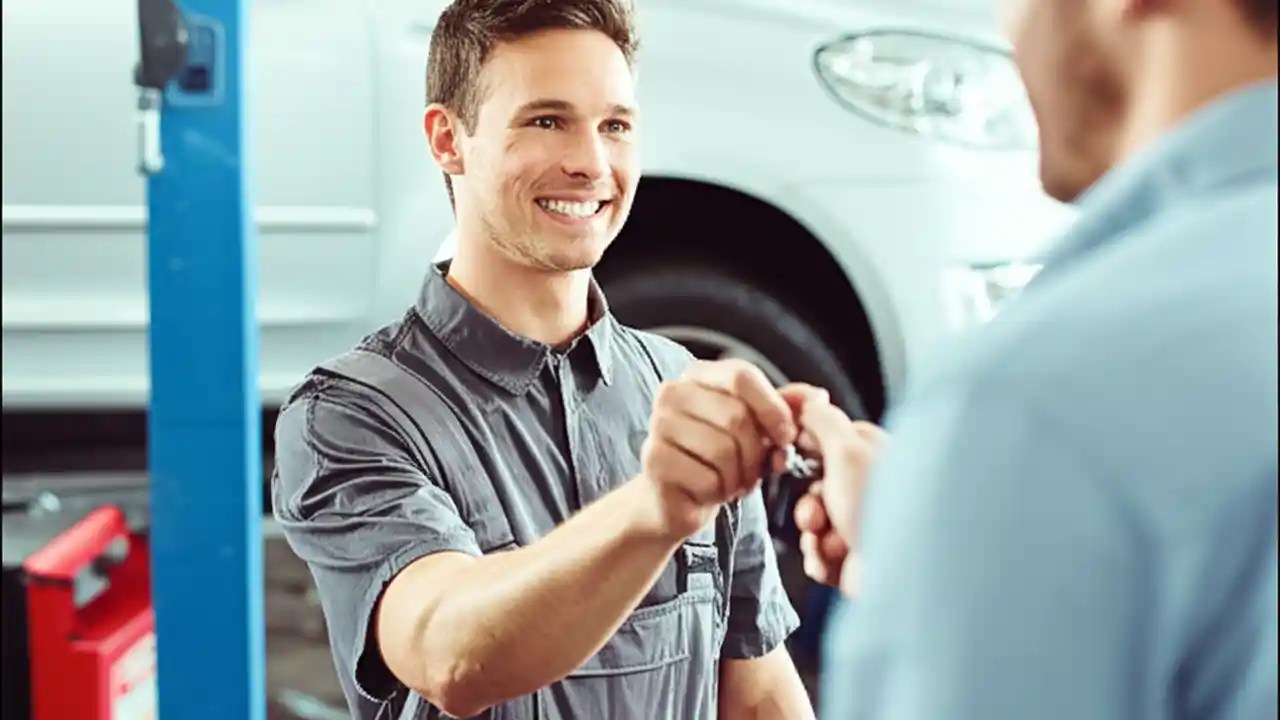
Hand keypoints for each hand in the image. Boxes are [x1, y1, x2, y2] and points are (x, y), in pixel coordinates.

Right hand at [639, 359, 797, 539]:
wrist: (675, 500)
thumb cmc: (718, 460)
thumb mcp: (757, 430)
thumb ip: (785, 409)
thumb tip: (818, 397)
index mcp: (698, 375)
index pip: (742, 376)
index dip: (772, 408)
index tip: (786, 436)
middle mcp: (672, 393)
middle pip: (737, 417)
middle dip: (757, 453)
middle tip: (755, 471)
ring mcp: (658, 426)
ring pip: (723, 451)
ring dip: (739, 476)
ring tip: (732, 481)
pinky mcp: (653, 461)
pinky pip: (707, 478)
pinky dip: (719, 492)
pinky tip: (712, 491)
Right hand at [792, 400, 887, 595]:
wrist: (898, 575)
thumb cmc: (879, 511)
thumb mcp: (846, 451)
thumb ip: (824, 421)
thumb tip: (810, 403)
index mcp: (879, 456)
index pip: (835, 441)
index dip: (810, 450)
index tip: (794, 455)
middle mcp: (876, 490)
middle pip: (819, 487)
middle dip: (809, 507)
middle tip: (817, 517)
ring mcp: (870, 525)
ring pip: (818, 524)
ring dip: (813, 536)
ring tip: (829, 545)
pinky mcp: (861, 559)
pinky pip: (824, 553)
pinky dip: (822, 560)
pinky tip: (834, 562)